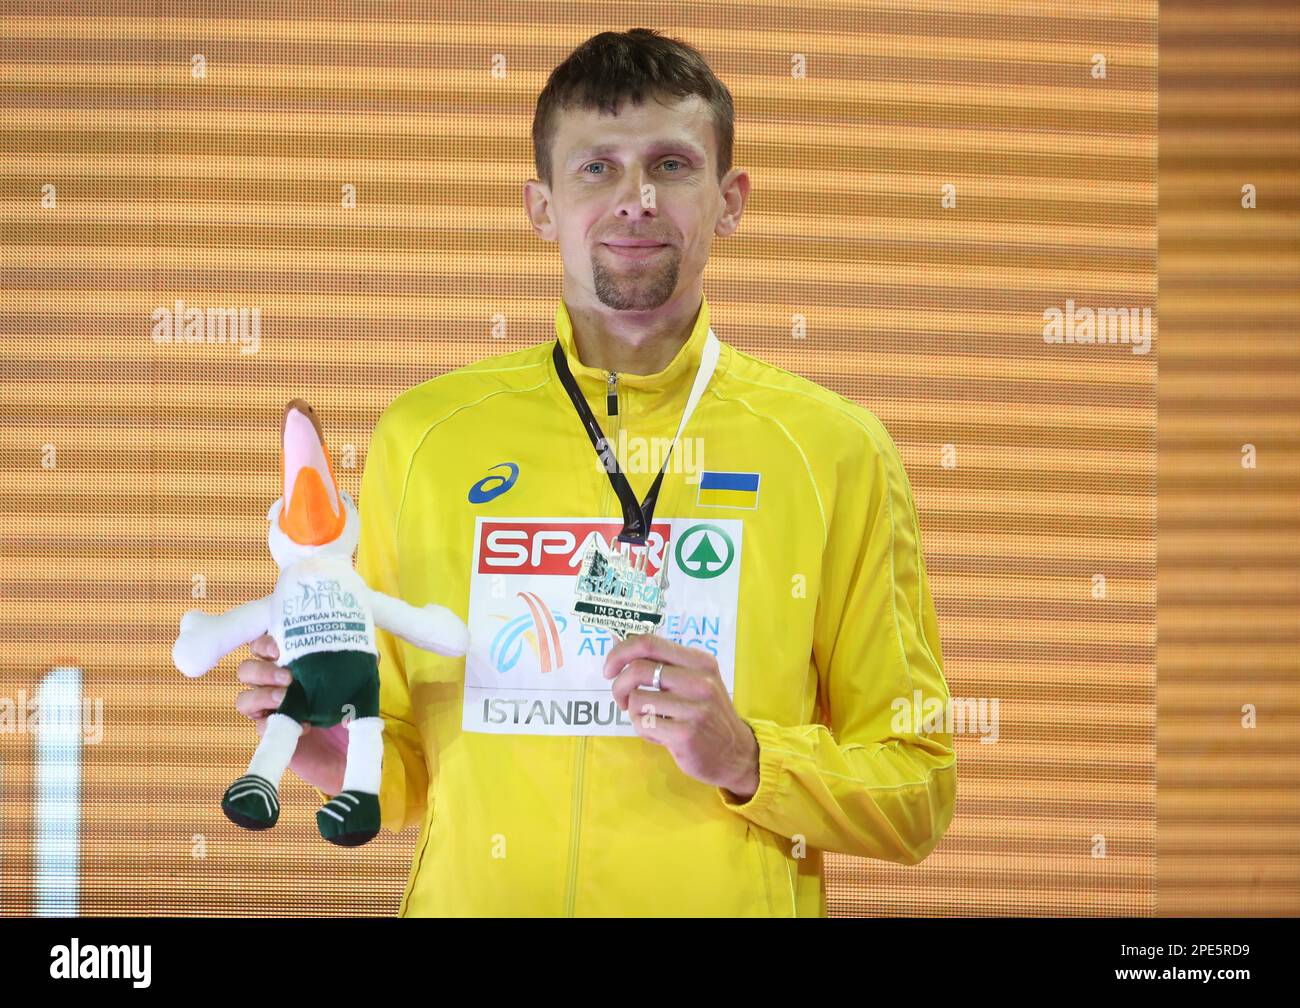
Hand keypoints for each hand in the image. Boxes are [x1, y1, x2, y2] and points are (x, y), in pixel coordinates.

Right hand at [234, 635, 345, 793]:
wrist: (351, 751)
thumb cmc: (348, 710)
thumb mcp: (356, 684)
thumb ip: (357, 668)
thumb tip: (371, 653)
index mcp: (289, 666)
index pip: (263, 647)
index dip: (264, 643)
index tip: (280, 646)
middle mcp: (273, 686)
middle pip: (246, 670)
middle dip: (261, 669)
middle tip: (288, 676)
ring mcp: (270, 712)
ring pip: (244, 699)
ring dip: (262, 695)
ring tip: (286, 697)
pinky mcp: (273, 735)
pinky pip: (261, 727)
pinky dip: (277, 723)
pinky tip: (303, 725)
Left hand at [602, 635, 759, 799]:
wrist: (737, 754)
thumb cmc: (707, 714)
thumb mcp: (691, 681)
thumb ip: (659, 663)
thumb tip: (617, 642)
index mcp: (699, 661)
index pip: (649, 642)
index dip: (620, 652)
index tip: (609, 669)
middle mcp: (699, 680)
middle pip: (637, 670)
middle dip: (618, 686)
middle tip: (621, 700)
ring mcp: (695, 707)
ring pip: (637, 700)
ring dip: (633, 713)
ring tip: (650, 720)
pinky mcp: (686, 734)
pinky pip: (643, 724)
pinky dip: (644, 730)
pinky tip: (660, 734)